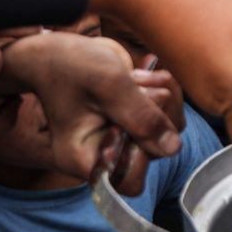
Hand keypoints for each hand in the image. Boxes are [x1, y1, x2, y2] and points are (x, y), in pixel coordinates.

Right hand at [0, 32, 179, 194]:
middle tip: (136, 85)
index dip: (140, 151)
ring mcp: (125, 137)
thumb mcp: (108, 85)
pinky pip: (169, 112)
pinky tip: (145, 74)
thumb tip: (173, 148)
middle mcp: (108, 154)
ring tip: (137, 78)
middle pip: (156, 152)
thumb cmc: (70, 67)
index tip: (125, 116)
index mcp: (86, 158)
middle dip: (156, 113)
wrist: (57, 52)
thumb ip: (140, 116)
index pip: (128, 179)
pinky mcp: (137, 119)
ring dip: (163, 96)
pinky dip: (164, 89)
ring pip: (169, 129)